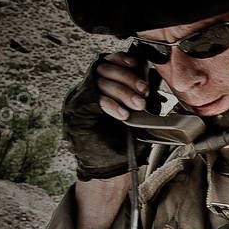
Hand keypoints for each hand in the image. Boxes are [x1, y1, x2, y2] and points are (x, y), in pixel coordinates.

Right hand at [63, 52, 151, 179]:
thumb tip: (152, 80)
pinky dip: (110, 104)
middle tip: (144, 91)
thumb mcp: (137, 114)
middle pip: (104, 69)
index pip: (106, 62)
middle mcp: (88, 91)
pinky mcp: (76, 114)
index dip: (121, 59)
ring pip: (99, 82)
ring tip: (138, 105)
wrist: (109, 169)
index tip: (136, 64)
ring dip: (122, 91)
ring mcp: (79, 102)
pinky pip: (92, 100)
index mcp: (101, 88)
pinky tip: (123, 114)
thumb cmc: (124, 143)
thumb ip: (139, 96)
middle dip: (127, 78)